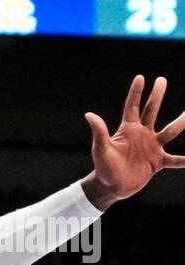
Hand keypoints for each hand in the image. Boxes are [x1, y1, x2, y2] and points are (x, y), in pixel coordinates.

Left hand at [82, 75, 184, 209]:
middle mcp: (142, 134)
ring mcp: (151, 147)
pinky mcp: (157, 162)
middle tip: (162, 80)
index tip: (141, 77)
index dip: (136, 92)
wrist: (112, 186)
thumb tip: (89, 115)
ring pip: (170, 132)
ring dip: (181, 123)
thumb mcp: (101, 148)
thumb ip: (99, 132)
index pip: (132, 106)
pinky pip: (175, 160)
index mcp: (128, 129)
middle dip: (157, 95)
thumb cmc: (103, 166)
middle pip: (151, 111)